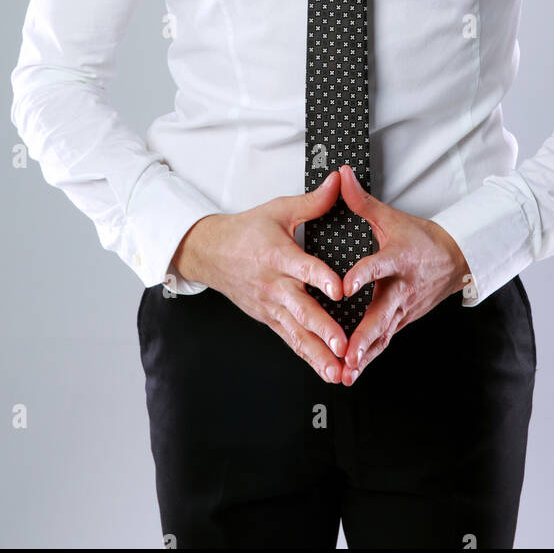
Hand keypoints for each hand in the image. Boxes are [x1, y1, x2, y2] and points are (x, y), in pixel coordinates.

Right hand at [167, 170, 351, 383]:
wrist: (210, 252)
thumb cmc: (246, 230)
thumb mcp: (279, 210)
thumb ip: (312, 201)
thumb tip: (339, 181)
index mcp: (278, 255)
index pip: (302, 268)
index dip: (321, 278)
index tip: (340, 290)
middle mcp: (274, 285)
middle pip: (301, 310)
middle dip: (323, 330)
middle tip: (343, 345)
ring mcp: (270, 306)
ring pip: (296, 333)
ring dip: (317, 353)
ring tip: (337, 371)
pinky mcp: (268, 318)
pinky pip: (290, 340)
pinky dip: (307, 356)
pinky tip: (325, 370)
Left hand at [335, 163, 470, 385]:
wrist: (456, 259)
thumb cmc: (420, 238)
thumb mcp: (392, 217)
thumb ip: (361, 201)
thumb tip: (340, 176)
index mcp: (399, 259)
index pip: (378, 266)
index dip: (361, 276)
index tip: (343, 287)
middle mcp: (402, 288)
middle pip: (382, 313)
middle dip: (364, 335)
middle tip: (346, 351)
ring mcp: (404, 308)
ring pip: (384, 334)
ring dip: (365, 354)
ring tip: (345, 371)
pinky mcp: (403, 321)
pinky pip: (385, 341)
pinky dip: (369, 358)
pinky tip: (351, 372)